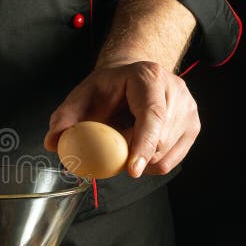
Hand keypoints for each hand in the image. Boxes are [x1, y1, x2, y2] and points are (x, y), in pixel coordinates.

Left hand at [44, 61, 199, 177]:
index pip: (152, 115)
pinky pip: (171, 160)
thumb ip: (64, 118)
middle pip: (160, 139)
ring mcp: (189, 109)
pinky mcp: (192, 126)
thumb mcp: (80, 96)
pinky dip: (150, 162)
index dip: (143, 144)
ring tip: (126, 137)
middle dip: (134, 154)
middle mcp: (176, 91)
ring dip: (140, 157)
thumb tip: (52, 143)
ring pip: (166, 154)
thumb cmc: (107, 88)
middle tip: (112, 147)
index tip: (132, 169)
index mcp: (149, 77)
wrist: (132, 76)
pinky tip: (137, 145)